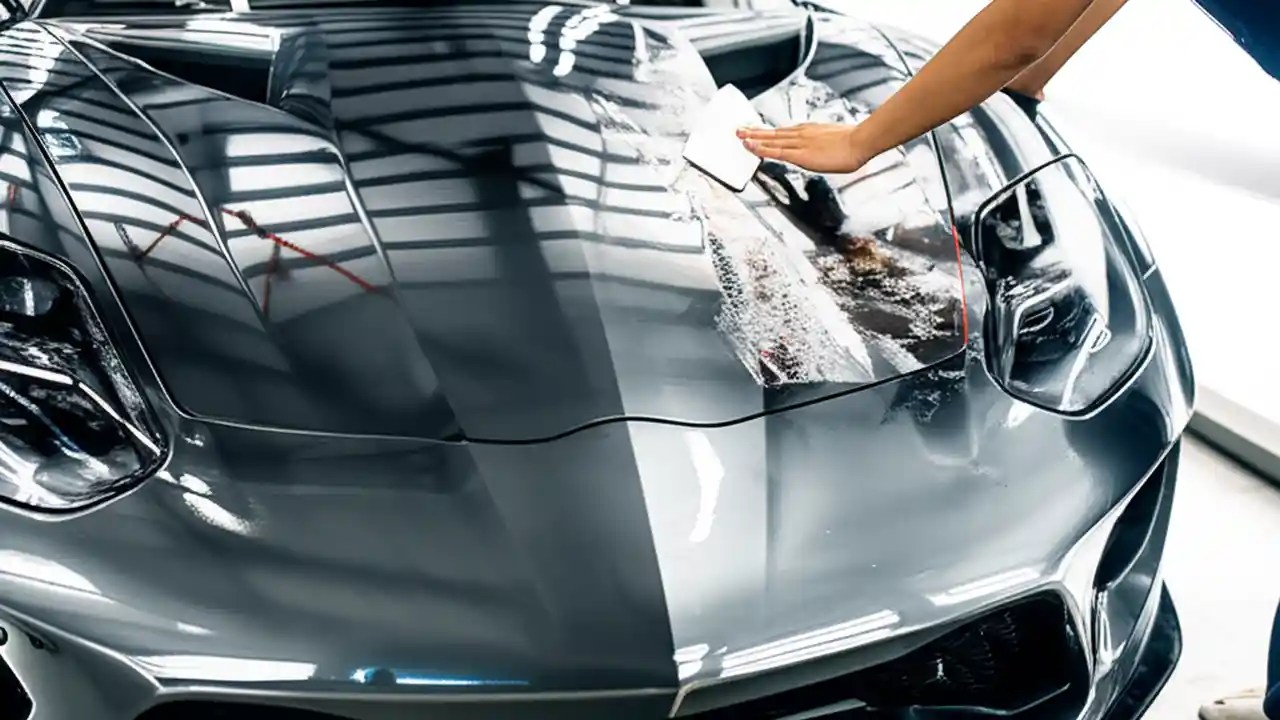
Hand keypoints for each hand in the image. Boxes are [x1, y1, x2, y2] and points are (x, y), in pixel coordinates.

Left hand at [736, 123, 872, 173]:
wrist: (860, 142)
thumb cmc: (855, 143)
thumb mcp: (838, 139)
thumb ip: (828, 143)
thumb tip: (829, 147)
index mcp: (811, 131)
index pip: (786, 131)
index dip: (771, 132)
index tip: (761, 131)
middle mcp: (802, 133)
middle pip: (774, 132)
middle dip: (757, 131)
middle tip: (742, 129)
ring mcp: (799, 142)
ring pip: (771, 139)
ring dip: (754, 137)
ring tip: (740, 136)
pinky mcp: (799, 154)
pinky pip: (775, 151)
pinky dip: (761, 148)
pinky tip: (751, 147)